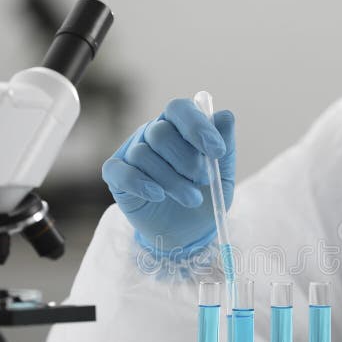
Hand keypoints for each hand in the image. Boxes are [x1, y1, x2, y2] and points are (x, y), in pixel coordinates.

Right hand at [102, 99, 234, 256]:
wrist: (188, 232)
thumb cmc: (205, 197)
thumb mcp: (223, 175)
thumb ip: (224, 145)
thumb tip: (225, 116)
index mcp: (178, 126)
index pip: (179, 108)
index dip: (197, 126)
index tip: (217, 151)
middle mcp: (152, 133)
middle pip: (160, 132)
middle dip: (187, 160)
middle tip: (204, 181)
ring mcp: (132, 153)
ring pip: (143, 155)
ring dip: (172, 181)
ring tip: (192, 199)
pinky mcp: (116, 175)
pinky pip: (120, 171)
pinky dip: (141, 184)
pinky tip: (158, 196)